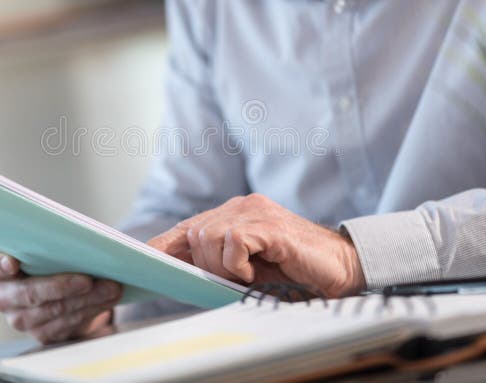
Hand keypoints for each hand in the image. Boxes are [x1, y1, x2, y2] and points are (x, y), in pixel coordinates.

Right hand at [0, 251, 121, 343]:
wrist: (58, 289)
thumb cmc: (49, 259)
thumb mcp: (44, 247)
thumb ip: (50, 242)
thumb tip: (81, 237)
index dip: (0, 265)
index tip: (13, 262)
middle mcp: (3, 296)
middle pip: (30, 293)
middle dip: (62, 286)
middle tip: (87, 280)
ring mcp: (20, 319)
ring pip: (54, 310)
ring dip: (87, 299)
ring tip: (111, 288)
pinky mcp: (41, 334)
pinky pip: (67, 324)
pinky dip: (91, 310)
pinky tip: (107, 300)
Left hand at [148, 194, 365, 297]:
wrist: (342, 268)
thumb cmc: (295, 271)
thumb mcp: (249, 269)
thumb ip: (220, 264)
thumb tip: (182, 273)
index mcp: (235, 214)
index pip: (189, 227)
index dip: (165, 244)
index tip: (144, 258)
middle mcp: (242, 206)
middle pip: (194, 234)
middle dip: (204, 265)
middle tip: (233, 279)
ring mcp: (255, 212)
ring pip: (208, 238)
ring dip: (221, 267)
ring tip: (247, 277)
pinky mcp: (269, 225)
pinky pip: (232, 243)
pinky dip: (237, 265)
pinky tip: (255, 272)